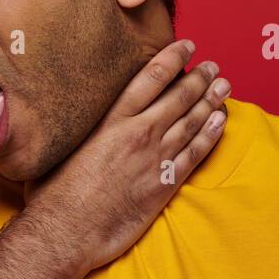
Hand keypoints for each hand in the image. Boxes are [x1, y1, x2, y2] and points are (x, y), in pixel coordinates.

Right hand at [22, 39, 228, 274]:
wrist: (66, 232)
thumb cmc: (53, 194)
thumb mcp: (59, 150)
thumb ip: (76, 132)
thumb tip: (68, 118)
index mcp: (110, 121)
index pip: (150, 79)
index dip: (173, 59)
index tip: (187, 46)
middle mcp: (137, 134)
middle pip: (178, 97)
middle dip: (200, 79)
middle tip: (213, 67)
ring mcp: (154, 159)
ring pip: (192, 122)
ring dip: (212, 102)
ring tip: (224, 87)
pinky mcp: (164, 185)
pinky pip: (195, 153)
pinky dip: (211, 135)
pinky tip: (221, 122)